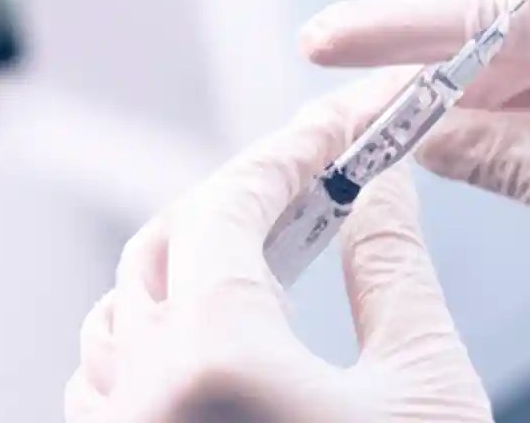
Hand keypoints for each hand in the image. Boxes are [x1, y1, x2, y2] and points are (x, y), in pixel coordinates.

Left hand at [65, 82, 491, 421]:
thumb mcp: (427, 385)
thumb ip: (394, 268)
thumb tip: (379, 187)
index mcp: (214, 359)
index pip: (230, 205)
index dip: (288, 156)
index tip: (333, 132)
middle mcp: (142, 396)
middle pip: (165, 246)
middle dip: (238, 204)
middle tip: (309, 189)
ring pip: (118, 314)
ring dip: (185, 269)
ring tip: (262, 260)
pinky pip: (102, 383)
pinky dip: (146, 342)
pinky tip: (205, 344)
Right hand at [301, 0, 529, 342]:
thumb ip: (514, 161)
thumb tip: (414, 135)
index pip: (510, 11)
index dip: (415, 23)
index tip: (339, 34)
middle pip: (489, 32)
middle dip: (403, 49)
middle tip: (319, 54)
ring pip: (490, 71)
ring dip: (422, 94)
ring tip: (348, 113)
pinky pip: (509, 109)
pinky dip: (456, 125)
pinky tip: (404, 131)